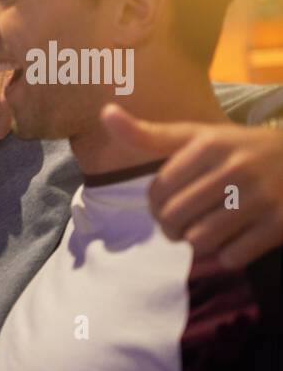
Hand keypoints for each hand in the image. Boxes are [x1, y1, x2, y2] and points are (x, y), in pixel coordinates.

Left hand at [101, 104, 282, 269]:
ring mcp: (262, 196)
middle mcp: (236, 167)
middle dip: (172, 227)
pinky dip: (226, 256)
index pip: (156, 191)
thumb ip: (148, 133)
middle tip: (183, 224)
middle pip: (174, 218)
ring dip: (197, 243)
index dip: (155, 205)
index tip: (168, 204)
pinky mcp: (280, 224)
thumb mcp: (197, 137)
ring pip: (199, 241)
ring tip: (206, 230)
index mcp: (209, 144)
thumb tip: (105, 113)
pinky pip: (231, 257)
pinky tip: (235, 238)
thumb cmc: (238, 151)